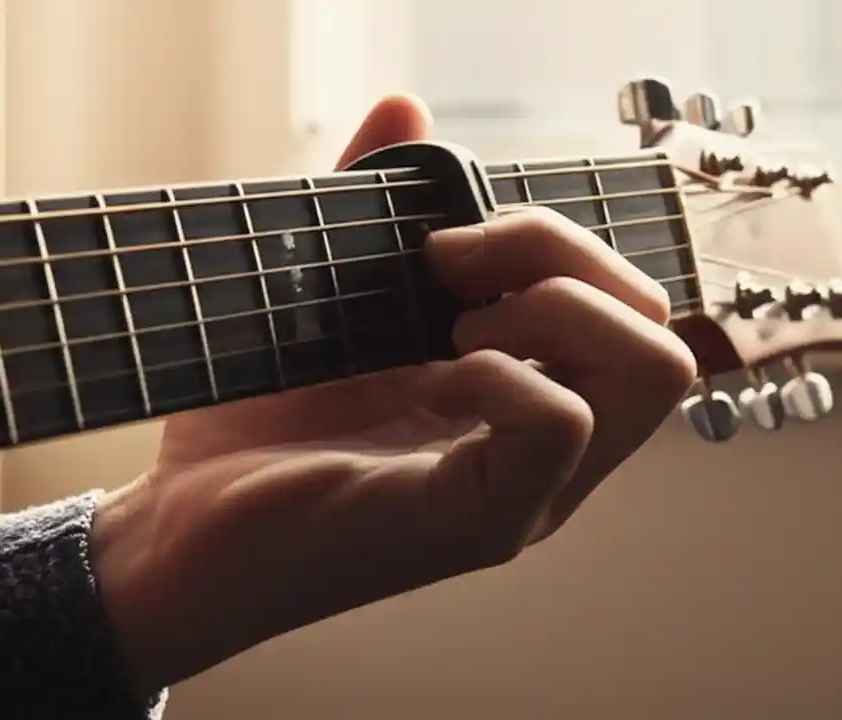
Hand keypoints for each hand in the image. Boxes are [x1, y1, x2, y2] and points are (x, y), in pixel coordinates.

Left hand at [91, 94, 696, 693]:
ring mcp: (529, 492)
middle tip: (450, 270)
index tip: (441, 243)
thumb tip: (405, 108)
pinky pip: (560, 425)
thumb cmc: (254, 429)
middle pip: (658, 325)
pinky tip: (430, 380)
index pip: (629, 305)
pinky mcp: (484, 524)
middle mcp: (549, 449)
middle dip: (564, 258)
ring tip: (454, 326)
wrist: (183, 533)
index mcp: (527, 396)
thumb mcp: (324, 298)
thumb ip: (370, 203)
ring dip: (554, 311)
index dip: (557, 243)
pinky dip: (502, 374)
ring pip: (649, 371)